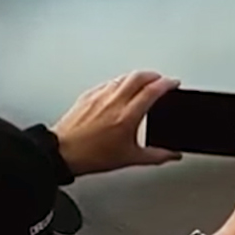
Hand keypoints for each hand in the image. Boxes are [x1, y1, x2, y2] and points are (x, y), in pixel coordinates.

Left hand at [53, 71, 180, 176]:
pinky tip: (119, 89)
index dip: (167, 83)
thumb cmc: (90, 156)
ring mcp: (100, 96)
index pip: (153, 90)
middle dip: (154, 75)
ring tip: (142, 82)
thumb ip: (156, 155)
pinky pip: (108, 82)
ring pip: (123, 77)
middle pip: (139, 76)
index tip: (173, 83)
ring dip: (137, 77)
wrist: (61, 154)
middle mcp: (114, 102)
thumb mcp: (129, 158)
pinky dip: (119, 83)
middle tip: (160, 80)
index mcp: (127, 115)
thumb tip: (172, 155)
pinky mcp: (88, 96)